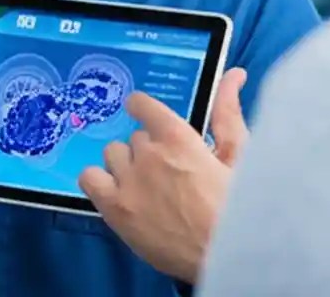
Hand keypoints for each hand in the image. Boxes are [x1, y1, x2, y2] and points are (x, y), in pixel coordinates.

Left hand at [78, 68, 248, 282]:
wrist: (227, 255)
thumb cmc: (240, 207)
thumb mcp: (240, 156)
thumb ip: (228, 114)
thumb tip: (234, 75)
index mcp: (178, 137)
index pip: (142, 105)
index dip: (144, 111)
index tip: (149, 120)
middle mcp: (148, 154)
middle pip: (134, 137)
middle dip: (148, 150)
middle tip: (166, 173)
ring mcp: (128, 182)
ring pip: (112, 154)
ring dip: (125, 165)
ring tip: (145, 186)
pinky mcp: (115, 208)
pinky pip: (89, 178)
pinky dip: (100, 181)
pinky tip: (118, 192)